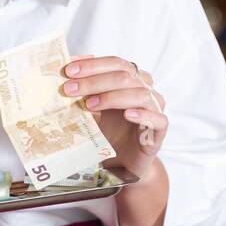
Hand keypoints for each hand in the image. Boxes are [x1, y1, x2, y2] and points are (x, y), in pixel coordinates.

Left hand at [61, 55, 166, 177]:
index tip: (69, 71)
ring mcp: (155, 109)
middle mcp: (146, 90)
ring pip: (141, 94)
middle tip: (70, 89)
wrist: (122, 162)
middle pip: (126, 76)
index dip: (93, 65)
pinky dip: (142, 114)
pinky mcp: (160, 131)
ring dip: (113, 97)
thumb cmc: (108, 131)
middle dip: (95, 80)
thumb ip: (85, 90)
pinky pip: (158, 118)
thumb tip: (65, 69)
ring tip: (89, 105)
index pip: (116, 63)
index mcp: (133, 80)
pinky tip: (126, 115)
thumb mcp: (93, 108)